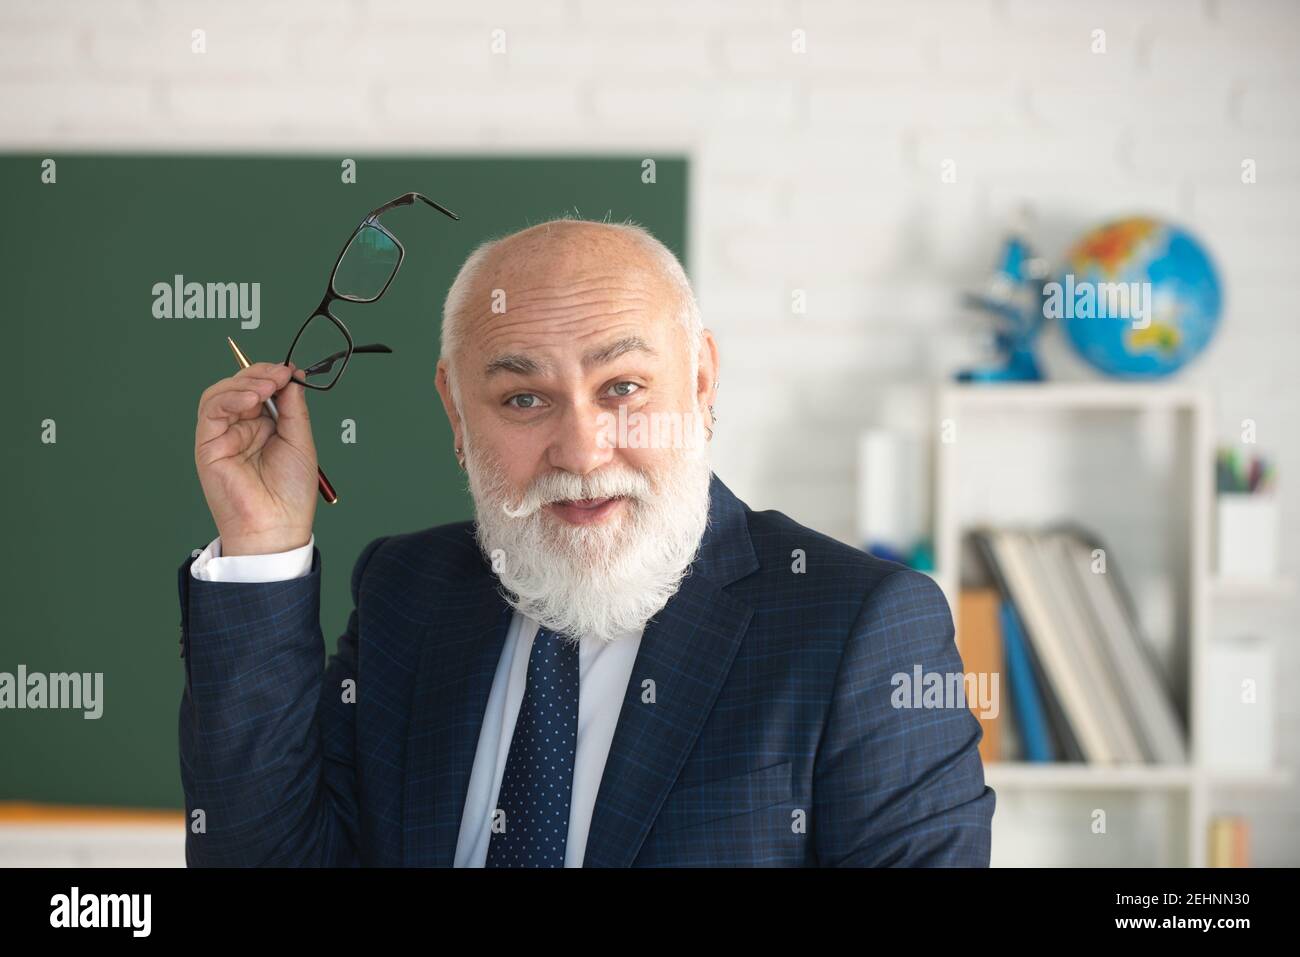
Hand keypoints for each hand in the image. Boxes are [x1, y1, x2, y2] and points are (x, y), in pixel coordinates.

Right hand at [194, 362, 317, 555]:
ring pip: (221, 393)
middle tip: (279, 375)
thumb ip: (293, 407)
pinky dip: (229, 398)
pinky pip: (210, 410)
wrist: (277, 525)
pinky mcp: (207, 445)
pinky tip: (250, 399)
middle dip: (260, 374)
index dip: (272, 375)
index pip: (260, 389)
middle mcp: (241, 428)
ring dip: (244, 383)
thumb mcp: (300, 441)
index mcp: (264, 427)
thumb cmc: (290, 492)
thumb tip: (292, 375)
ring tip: (266, 387)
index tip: (289, 371)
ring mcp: (223, 435)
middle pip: (240, 386)